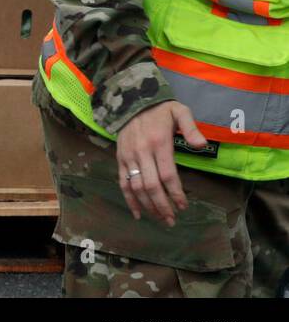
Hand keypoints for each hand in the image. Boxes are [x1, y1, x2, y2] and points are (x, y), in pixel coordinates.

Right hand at [116, 101, 206, 226]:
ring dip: (147, 205)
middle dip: (162, 205)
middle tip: (171, 220)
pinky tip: (137, 213)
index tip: (183, 206)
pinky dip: (129, 199)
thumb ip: (191, 127)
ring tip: (159, 218)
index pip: (167, 175)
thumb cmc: (159, 110)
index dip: (175, 193)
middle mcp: (142, 152)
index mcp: (159, 143)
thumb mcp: (179, 111)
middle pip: (151, 185)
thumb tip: (202, 145)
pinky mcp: (120, 159)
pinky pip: (122, 182)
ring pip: (136, 187)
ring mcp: (129, 157)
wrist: (130, 100)